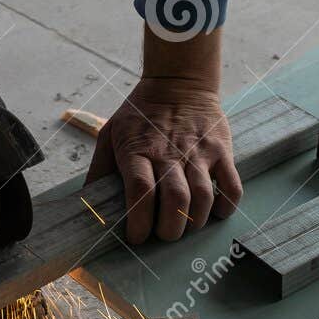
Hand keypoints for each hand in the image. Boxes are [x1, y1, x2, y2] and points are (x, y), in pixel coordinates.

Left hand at [86, 28, 242, 243]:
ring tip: (185, 226)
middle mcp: (170, 153)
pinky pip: (231, 186)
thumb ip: (99, 169)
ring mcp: (199, 152)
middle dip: (169, 229)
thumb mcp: (110, 134)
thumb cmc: (140, 114)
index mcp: (138, 150)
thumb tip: (87, 205)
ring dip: (194, 222)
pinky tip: (214, 212)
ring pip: (203, 197)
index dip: (139, 221)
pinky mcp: (221, 151)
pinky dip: (225, 207)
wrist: (178, 82)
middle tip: (163, 234)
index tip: (137, 237)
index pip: (140, 191)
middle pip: (175, 200)